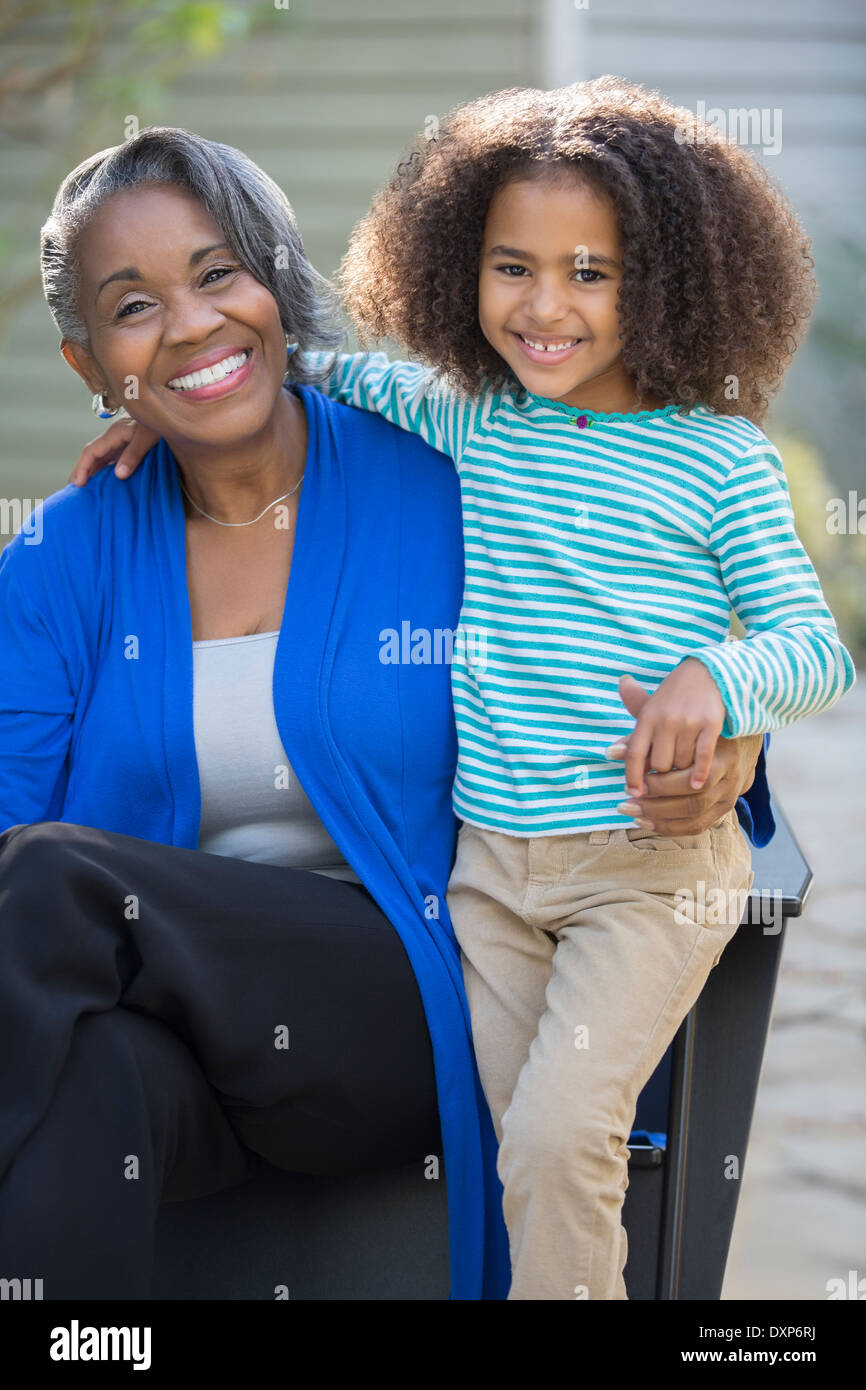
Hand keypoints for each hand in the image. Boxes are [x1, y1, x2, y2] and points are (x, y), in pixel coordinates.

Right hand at [67, 415, 158, 486]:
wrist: (172, 413)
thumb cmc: (161, 422)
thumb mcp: (148, 438)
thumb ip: (133, 455)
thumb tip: (119, 475)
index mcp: (115, 433)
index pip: (91, 451)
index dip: (82, 467)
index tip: (78, 484)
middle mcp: (114, 436)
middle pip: (92, 454)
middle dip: (81, 470)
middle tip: (73, 488)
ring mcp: (121, 440)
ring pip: (100, 456)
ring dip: (92, 470)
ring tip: (85, 487)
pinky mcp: (128, 444)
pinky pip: (111, 458)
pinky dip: (104, 469)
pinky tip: (104, 479)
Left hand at [614, 662, 725, 797]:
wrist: (707, 673)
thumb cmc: (673, 698)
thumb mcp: (650, 710)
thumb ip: (634, 734)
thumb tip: (610, 754)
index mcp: (647, 717)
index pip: (634, 753)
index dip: (632, 776)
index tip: (633, 793)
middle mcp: (666, 720)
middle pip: (658, 764)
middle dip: (661, 774)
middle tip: (665, 776)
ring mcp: (688, 722)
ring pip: (681, 764)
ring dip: (681, 771)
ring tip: (683, 768)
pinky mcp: (710, 724)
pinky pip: (703, 757)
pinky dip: (699, 773)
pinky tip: (696, 784)